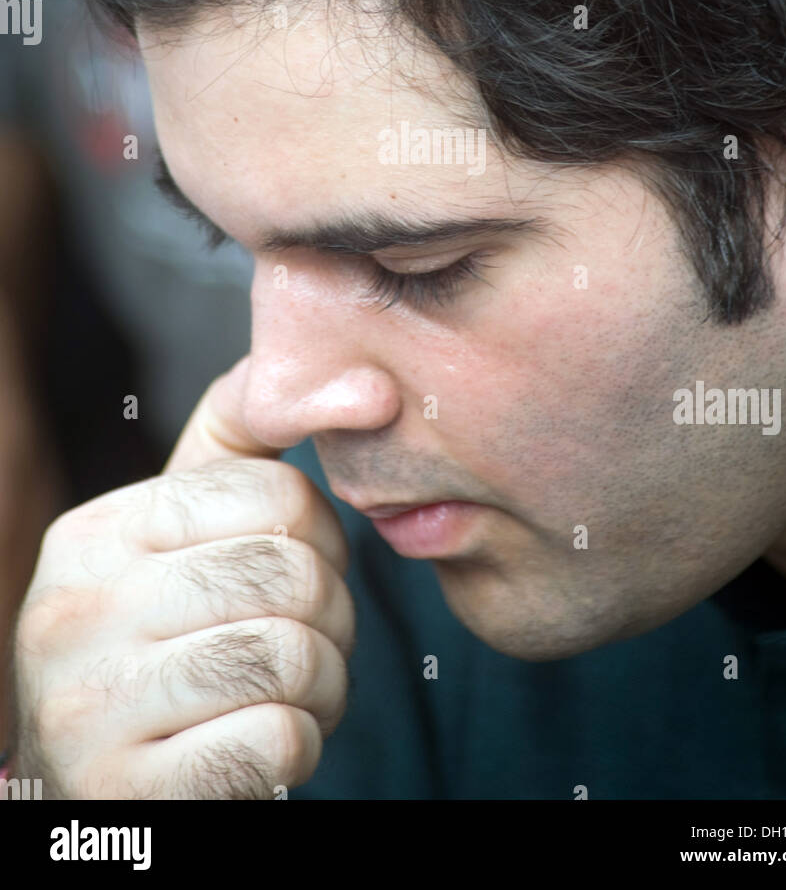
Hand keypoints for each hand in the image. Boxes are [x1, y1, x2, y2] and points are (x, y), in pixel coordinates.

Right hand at [10, 357, 353, 798]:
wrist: (86, 790)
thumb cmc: (158, 640)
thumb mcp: (175, 534)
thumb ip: (239, 440)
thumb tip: (336, 366)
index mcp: (96, 533)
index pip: (276, 494)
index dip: (325, 538)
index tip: (309, 571)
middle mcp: (76, 610)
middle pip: (292, 575)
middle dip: (335, 617)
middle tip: (315, 642)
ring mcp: (90, 707)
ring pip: (293, 657)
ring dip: (326, 686)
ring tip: (297, 694)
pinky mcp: (128, 792)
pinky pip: (278, 739)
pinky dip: (302, 746)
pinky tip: (265, 746)